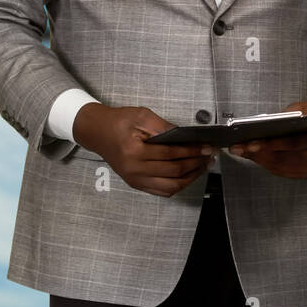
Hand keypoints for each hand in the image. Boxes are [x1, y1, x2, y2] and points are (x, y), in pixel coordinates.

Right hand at [73, 103, 214, 196]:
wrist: (98, 132)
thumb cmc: (119, 122)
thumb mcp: (142, 115)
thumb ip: (164, 126)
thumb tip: (187, 136)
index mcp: (135, 152)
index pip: (171, 154)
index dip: (191, 151)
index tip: (206, 146)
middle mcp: (135, 170)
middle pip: (173, 172)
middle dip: (195, 164)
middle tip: (208, 156)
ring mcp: (135, 180)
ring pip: (170, 186)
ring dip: (191, 178)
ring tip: (203, 166)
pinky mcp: (136, 184)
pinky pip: (162, 191)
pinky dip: (178, 185)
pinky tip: (189, 176)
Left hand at [228, 98, 306, 179]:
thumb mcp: (302, 108)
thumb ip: (284, 118)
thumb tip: (257, 126)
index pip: (292, 143)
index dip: (270, 144)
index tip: (249, 142)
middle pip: (283, 158)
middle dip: (257, 153)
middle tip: (238, 147)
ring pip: (281, 167)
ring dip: (259, 160)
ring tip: (243, 151)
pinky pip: (284, 172)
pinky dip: (269, 165)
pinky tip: (257, 157)